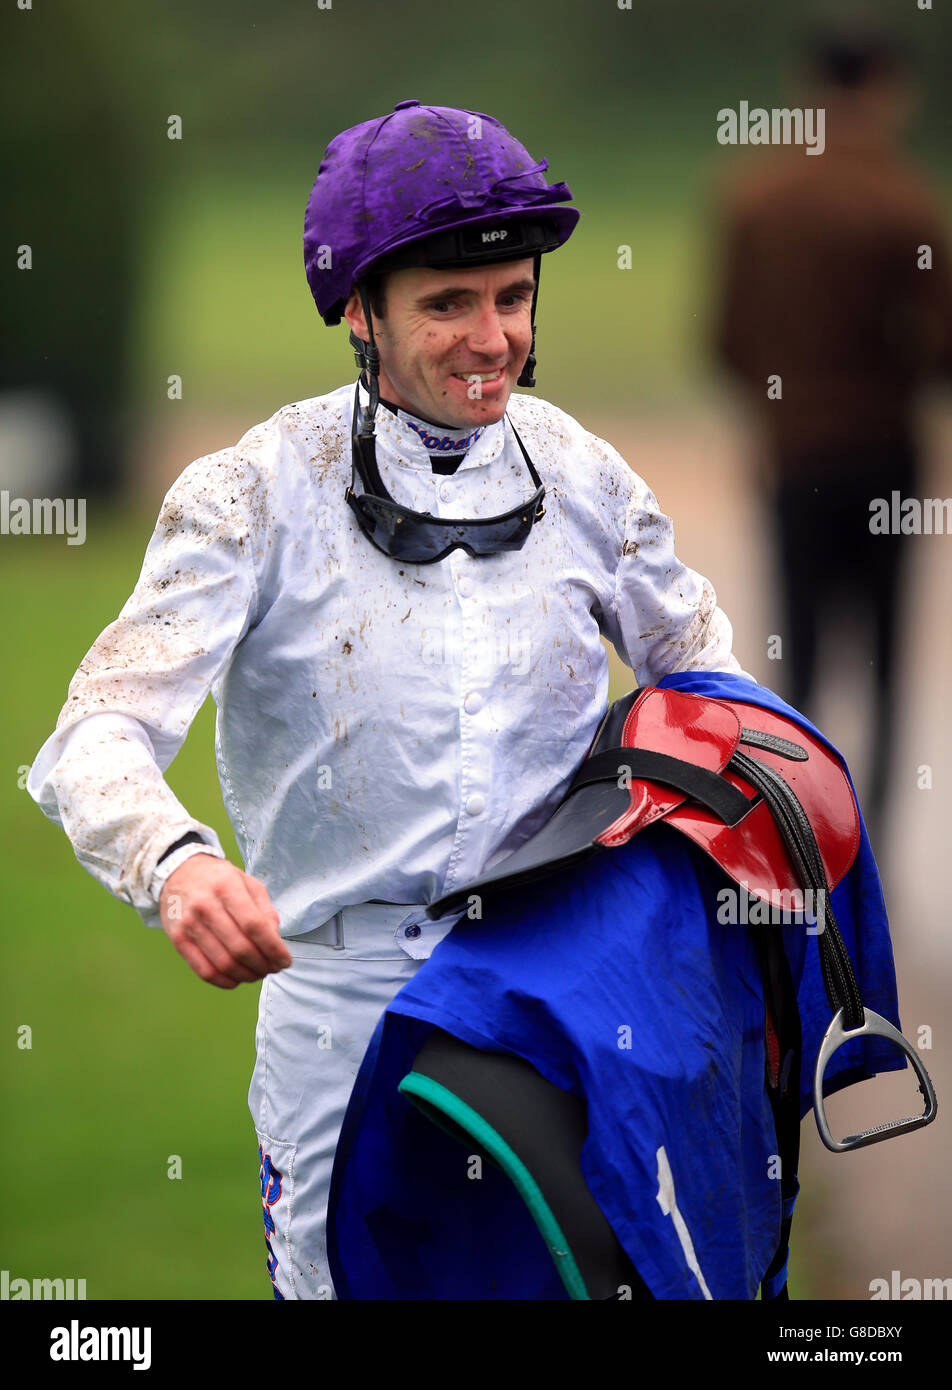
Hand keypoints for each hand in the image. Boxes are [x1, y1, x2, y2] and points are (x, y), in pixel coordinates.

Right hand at [159, 854, 291, 987]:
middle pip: (240, 947)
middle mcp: (205, 905)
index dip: (273, 948)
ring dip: (247, 975)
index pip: (254, 925)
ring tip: (258, 973)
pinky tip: (237, 979)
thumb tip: (275, 942)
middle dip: (263, 965)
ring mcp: (189, 924)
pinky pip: (204, 971)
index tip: (285, 961)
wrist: (178, 873)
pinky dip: (225, 981)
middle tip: (273, 968)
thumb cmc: (219, 880)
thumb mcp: (248, 883)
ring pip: (224, 963)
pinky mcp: (177, 940)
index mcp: (227, 887)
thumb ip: (265, 910)